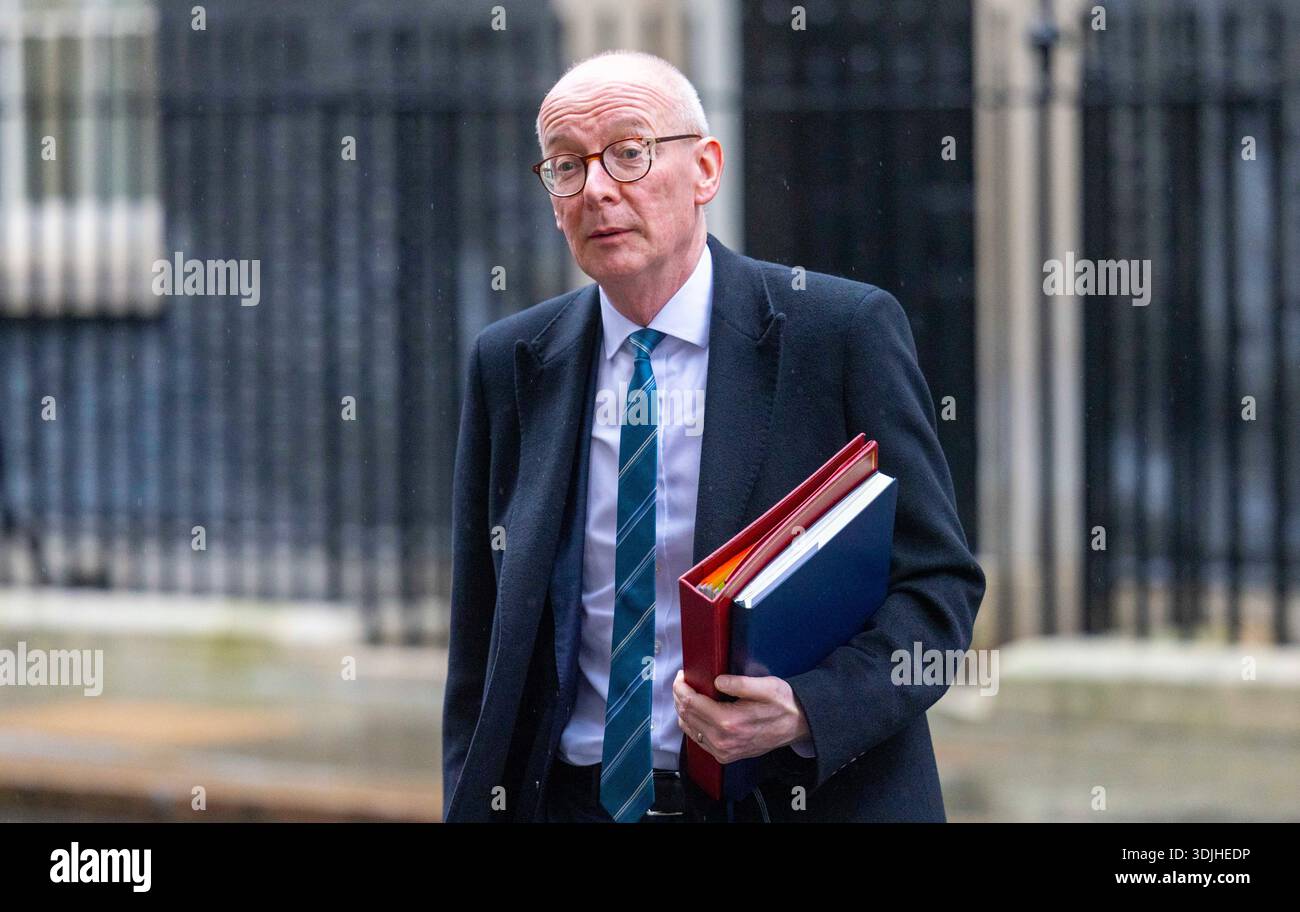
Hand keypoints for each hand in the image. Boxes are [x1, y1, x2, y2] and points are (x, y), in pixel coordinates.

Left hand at [673, 669, 810, 763]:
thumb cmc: (783, 704)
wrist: (797, 726)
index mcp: (730, 722)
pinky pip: (698, 739)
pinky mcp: (725, 755)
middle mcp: (723, 740)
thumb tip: (717, 681)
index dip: (681, 687)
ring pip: (688, 728)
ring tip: (687, 694)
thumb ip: (741, 683)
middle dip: (680, 696)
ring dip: (683, 710)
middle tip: (682, 681)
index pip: (691, 703)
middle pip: (686, 715)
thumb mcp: (767, 686)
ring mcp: (723, 751)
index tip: (682, 676)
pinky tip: (696, 711)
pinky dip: (691, 723)